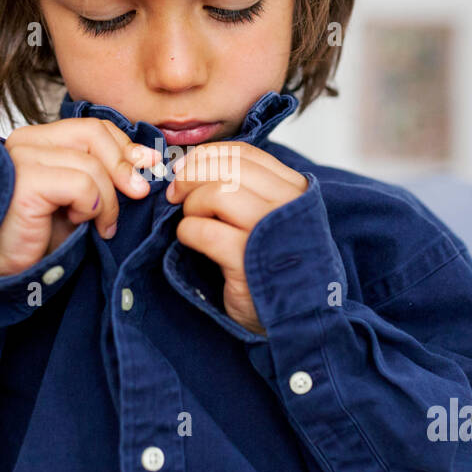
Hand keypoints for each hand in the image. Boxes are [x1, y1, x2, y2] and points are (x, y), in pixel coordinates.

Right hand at [0, 118, 161, 284]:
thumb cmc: (33, 239)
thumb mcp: (75, 201)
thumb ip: (101, 176)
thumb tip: (145, 162)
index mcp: (35, 140)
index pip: (91, 126)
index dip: (124, 145)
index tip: (148, 166)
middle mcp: (25, 141)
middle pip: (93, 134)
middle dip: (124, 165)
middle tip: (138, 194)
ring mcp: (22, 157)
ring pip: (92, 164)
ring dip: (108, 200)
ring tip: (100, 225)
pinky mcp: (26, 181)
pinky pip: (82, 185)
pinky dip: (93, 207)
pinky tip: (79, 225)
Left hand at [165, 142, 308, 335]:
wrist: (295, 318)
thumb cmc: (272, 264)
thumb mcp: (269, 218)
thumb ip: (245, 189)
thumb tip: (190, 164)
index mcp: (295, 190)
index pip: (244, 153)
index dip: (207, 156)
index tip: (187, 170)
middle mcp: (287, 205)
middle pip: (227, 168)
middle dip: (191, 177)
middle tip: (176, 195)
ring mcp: (268, 232)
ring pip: (216, 193)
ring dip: (191, 205)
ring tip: (191, 221)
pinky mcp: (246, 261)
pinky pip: (203, 230)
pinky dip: (187, 231)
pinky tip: (191, 241)